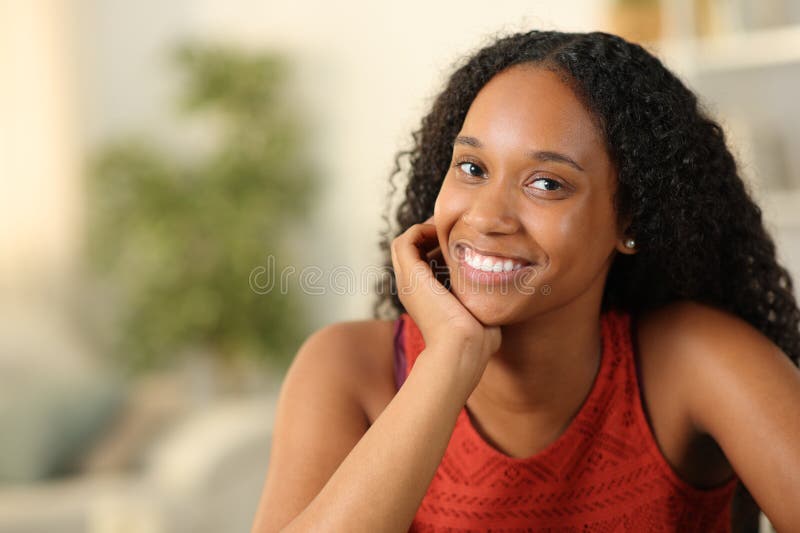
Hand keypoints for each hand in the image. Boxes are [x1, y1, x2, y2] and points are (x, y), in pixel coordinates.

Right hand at [390, 217, 500, 389]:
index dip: (439, 247)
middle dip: (431, 235)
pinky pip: (404, 241)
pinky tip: (443, 233)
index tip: (464, 242)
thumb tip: (502, 295)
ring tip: (448, 229)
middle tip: (455, 231)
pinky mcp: (410, 274)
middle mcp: (412, 288)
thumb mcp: (479, 313)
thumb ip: (483, 300)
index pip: (423, 262)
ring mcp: (408, 281)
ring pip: (404, 243)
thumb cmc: (477, 341)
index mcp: (425, 297)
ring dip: (424, 230)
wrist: (462, 349)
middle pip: (411, 250)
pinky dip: (420, 230)